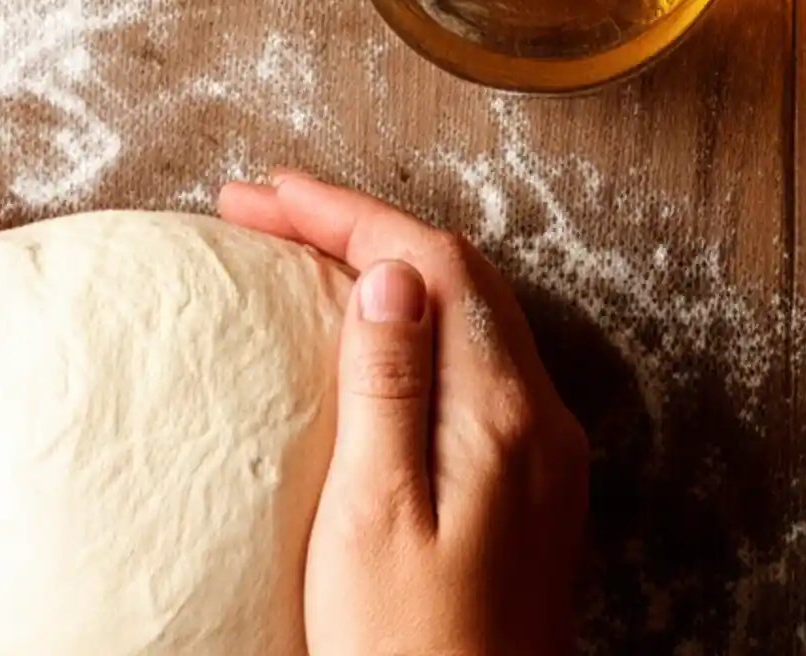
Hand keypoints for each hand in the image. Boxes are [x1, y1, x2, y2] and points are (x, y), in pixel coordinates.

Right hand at [220, 170, 588, 654]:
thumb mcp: (375, 514)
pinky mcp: (523, 474)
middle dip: (360, 224)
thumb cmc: (406, 644)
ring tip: (302, 248)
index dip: (346, 215)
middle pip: (454, 274)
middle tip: (269, 210)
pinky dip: (410, 318)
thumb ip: (389, 387)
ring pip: (463, 310)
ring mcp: (538, 446)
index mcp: (502, 417)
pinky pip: (469, 359)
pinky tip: (366, 326)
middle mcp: (537, 418)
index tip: (268, 194)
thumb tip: (387, 275)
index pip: (430, 265)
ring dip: (386, 264)